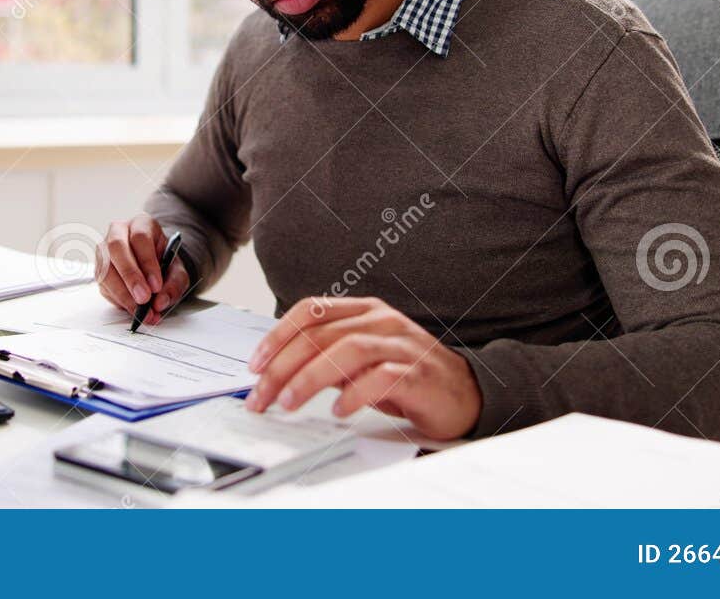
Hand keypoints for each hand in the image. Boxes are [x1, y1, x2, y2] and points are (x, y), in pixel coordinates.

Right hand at [94, 215, 189, 326]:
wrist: (154, 266)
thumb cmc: (164, 262)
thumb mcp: (178, 271)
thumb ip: (174, 285)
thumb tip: (160, 302)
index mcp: (141, 224)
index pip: (140, 237)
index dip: (147, 262)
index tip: (156, 285)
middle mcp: (118, 232)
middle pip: (116, 248)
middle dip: (130, 276)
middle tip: (144, 299)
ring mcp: (105, 250)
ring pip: (105, 268)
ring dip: (122, 292)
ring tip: (139, 309)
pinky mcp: (99, 269)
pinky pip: (103, 284)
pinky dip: (118, 299)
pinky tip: (131, 308)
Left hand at [246, 297, 481, 438]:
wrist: (463, 393)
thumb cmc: (406, 377)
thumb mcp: (359, 363)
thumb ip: (324, 360)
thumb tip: (278, 373)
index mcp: (364, 311)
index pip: (311, 310)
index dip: (278, 335)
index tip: (255, 364)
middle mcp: (382, 320)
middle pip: (322, 334)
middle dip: (283, 365)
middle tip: (262, 395)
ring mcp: (402, 344)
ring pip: (348, 350)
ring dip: (312, 376)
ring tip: (290, 401)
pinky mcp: (419, 373)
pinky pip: (382, 377)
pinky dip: (356, 393)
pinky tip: (339, 410)